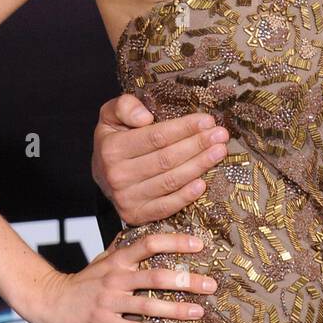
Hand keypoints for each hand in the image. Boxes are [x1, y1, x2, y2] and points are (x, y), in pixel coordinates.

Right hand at [35, 229, 214, 322]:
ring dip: (176, 309)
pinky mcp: (103, 321)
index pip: (150, 243)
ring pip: (148, 304)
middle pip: (155, 276)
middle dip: (186, 281)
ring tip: (199, 311)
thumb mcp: (105, 258)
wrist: (51, 301)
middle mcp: (115, 277)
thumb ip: (127, 246)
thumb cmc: (85, 279)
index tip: (200, 244)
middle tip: (211, 285)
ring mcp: (109, 300)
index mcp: (118, 259)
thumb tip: (152, 231)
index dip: (175, 242)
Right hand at [93, 93, 227, 225]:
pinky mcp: (135, 215)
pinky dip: (185, 197)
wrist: (101, 175)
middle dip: (198, 145)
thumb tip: (145, 117)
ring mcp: (126, 198)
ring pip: (170, 181)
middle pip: (167, 159)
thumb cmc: (114, 140)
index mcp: (112, 149)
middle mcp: (117, 175)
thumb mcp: (111, 116)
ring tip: (220, 152)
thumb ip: (124, 107)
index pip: (155, 137)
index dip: (184, 128)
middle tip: (221, 135)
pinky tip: (203, 184)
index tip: (207, 120)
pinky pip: (166, 207)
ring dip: (199, 166)